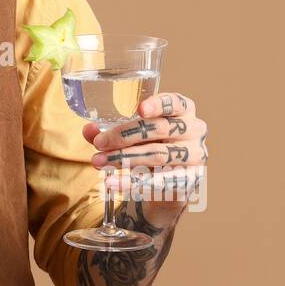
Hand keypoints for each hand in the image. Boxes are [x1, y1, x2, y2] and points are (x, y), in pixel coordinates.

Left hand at [81, 91, 206, 228]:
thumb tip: (88, 130)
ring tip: (99, 161)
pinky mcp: (189, 179)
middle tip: (99, 142)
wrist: (168, 183)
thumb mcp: (132, 135)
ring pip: (159, 155)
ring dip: (125, 158)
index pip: (175, 102)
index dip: (159, 104)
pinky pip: (159, 181)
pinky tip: (112, 183)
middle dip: (125, 135)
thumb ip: (109, 130)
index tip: (140, 109)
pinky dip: (133, 182)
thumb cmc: (149, 146)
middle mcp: (194, 130)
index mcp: (184, 110)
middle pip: (161, 129)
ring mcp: (196, 156)